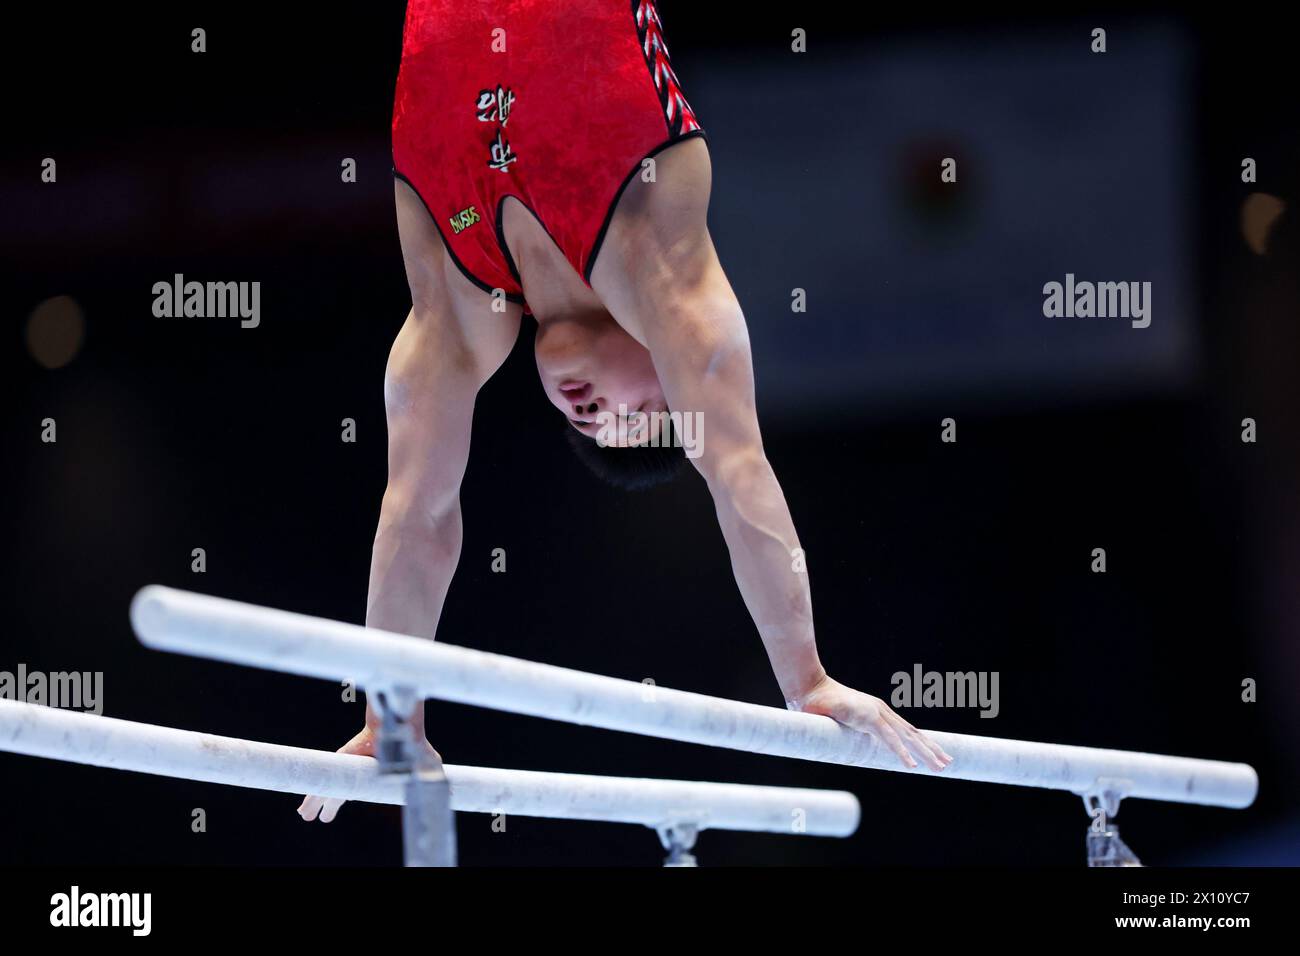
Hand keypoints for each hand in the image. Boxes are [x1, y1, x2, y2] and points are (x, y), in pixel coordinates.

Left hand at [297, 726, 440, 822]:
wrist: (401, 730)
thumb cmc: (414, 744)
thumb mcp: (425, 765)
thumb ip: (429, 778)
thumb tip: (446, 791)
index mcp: (371, 773)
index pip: (355, 791)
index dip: (344, 801)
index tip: (333, 812)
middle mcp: (356, 772)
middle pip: (338, 793)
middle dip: (328, 805)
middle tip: (321, 818)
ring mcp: (346, 768)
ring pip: (327, 791)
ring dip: (315, 804)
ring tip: (304, 815)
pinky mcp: (341, 763)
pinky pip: (324, 785)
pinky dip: (312, 798)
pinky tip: (304, 809)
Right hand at [793, 675, 952, 771]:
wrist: (807, 688)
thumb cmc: (817, 704)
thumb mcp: (837, 721)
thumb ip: (844, 732)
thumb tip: (838, 745)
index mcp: (876, 712)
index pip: (904, 730)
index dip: (920, 742)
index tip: (935, 753)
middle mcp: (881, 712)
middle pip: (912, 733)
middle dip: (931, 749)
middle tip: (948, 764)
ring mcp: (876, 713)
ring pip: (906, 737)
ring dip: (925, 753)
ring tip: (940, 767)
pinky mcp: (868, 718)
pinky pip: (888, 739)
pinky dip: (901, 752)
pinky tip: (912, 766)